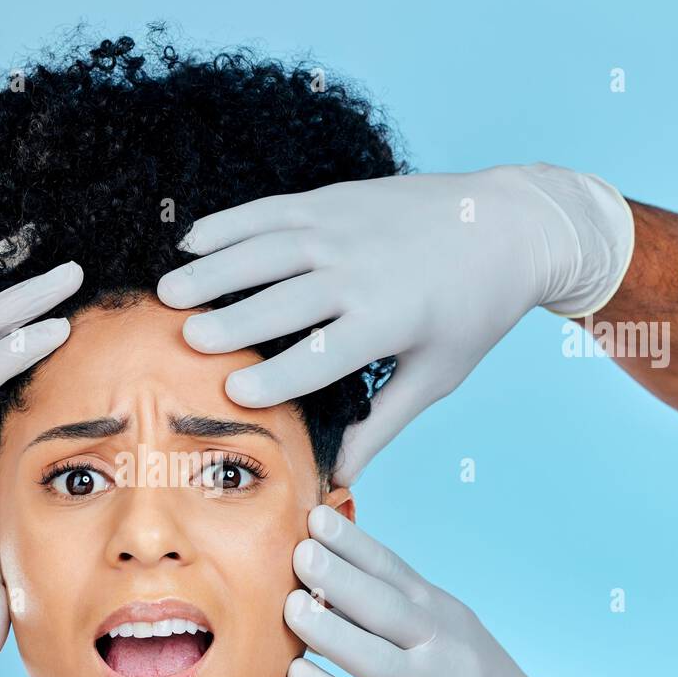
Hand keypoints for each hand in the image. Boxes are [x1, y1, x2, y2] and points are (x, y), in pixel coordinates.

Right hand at [157, 164, 633, 485]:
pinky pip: (271, 210)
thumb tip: (340, 477)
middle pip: (283, 300)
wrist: (510, 224)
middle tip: (184, 340)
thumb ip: (382, 424)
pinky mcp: (335, 199)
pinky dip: (228, 223)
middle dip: (231, 321)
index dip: (275, 379)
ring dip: (213, 269)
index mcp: (390, 320)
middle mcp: (362, 271)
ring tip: (167, 292)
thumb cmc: (473, 311)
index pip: (321, 355)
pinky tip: (192, 240)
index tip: (233, 397)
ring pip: (267, 250)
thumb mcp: (436, 375)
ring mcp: (345, 229)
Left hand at [281, 505, 634, 676]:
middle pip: (384, 606)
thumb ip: (394, 607)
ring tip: (291, 606)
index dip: (354, 545)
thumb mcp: (447, 634)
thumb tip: (321, 575)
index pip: (392, 570)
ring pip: (374, 658)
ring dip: (330, 631)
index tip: (316, 517)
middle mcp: (439, 646)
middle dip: (341, 575)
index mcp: (439, 613)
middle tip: (301, 549)